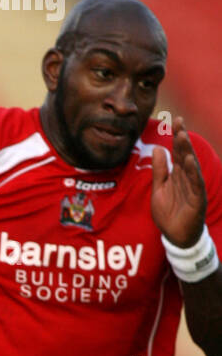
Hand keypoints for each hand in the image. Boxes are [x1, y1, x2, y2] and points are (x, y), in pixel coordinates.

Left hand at [152, 118, 207, 246]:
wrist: (175, 235)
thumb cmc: (168, 212)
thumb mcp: (159, 189)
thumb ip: (159, 170)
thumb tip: (158, 149)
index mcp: (177, 174)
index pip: (177, 151)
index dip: (176, 136)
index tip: (173, 120)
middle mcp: (187, 177)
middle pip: (184, 154)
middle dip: (182, 138)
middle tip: (178, 122)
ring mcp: (193, 187)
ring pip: (190, 166)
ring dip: (187, 151)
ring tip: (182, 137)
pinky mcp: (197, 198)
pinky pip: (195, 183)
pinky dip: (193, 172)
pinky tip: (189, 161)